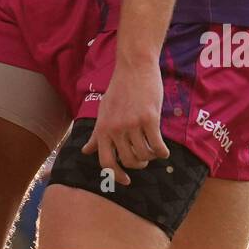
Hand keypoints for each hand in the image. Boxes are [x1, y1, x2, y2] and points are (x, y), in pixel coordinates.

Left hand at [83, 57, 168, 186]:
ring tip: (153, 150)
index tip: (126, 180)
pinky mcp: (149, 119)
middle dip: (138, 164)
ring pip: (144, 155)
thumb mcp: (103, 111)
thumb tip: (85, 151)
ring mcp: (132, 124)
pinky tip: (164, 150)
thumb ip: (97, 134)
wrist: (134, 67)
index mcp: (103, 128)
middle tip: (143, 158)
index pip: (106, 162)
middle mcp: (116, 128)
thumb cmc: (119, 90)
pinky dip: (162, 153)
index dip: (116, 175)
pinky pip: (158, 146)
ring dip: (151, 157)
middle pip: (129, 161)